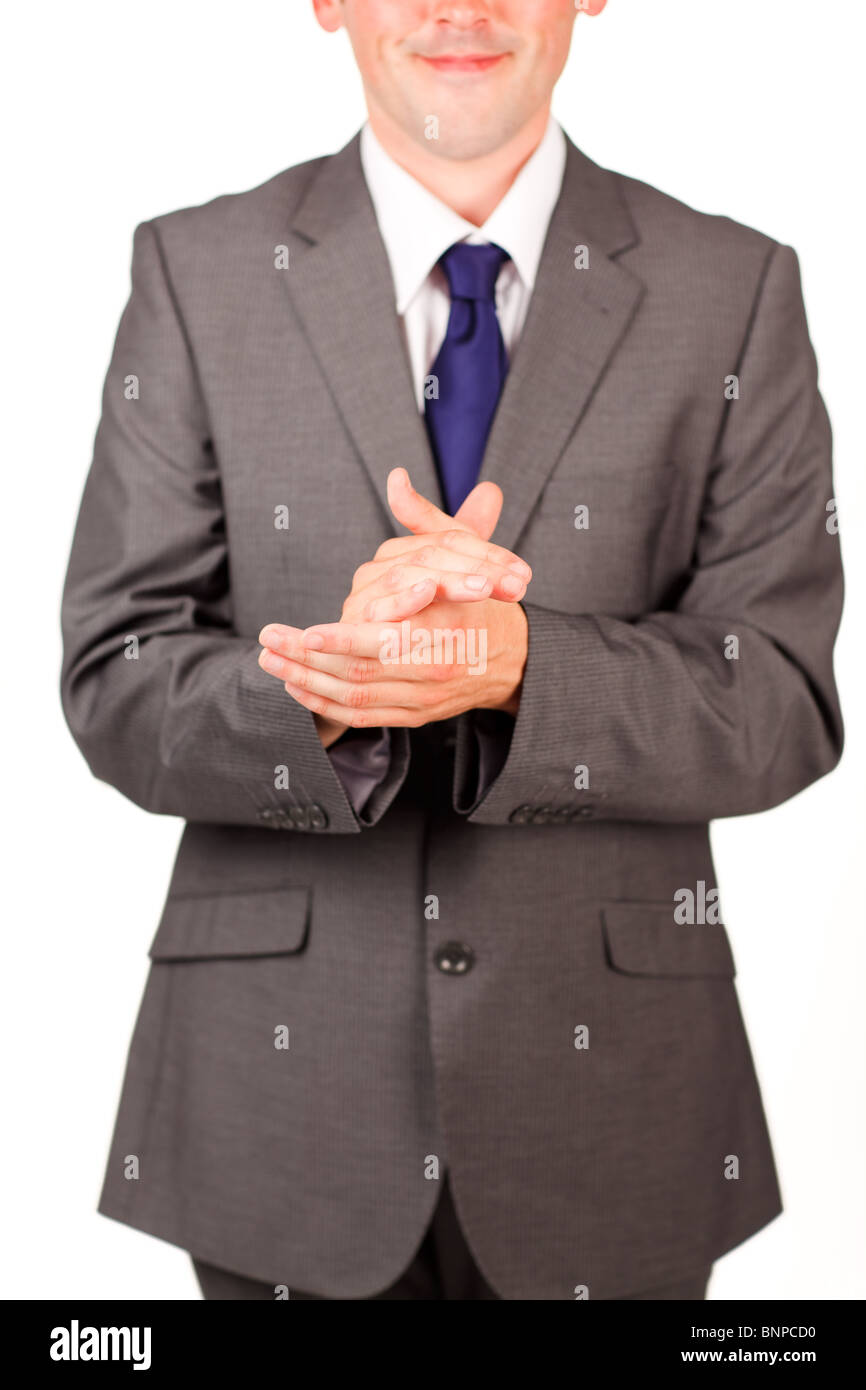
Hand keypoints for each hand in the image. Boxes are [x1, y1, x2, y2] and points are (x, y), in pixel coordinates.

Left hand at [258, 469, 530, 738]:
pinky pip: (362, 716)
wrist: (517, 658)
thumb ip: (425, 519)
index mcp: (445, 631)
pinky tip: (296, 687)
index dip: (342, 639)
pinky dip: (326, 704)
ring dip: (306, 680)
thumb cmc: (485, 600)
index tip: (307, 631)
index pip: (386, 641)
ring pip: (354, 696)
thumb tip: (396, 477)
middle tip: (267, 640)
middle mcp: (432, 670)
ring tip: (270, 660)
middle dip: (307, 658)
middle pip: (359, 672)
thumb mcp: (465, 552)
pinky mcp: (413, 715)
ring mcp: (422, 697)